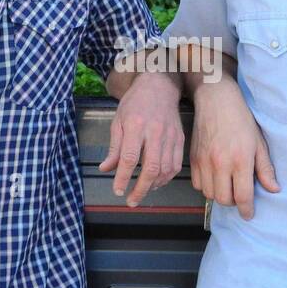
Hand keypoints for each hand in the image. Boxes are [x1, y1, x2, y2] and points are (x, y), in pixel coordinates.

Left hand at [99, 71, 184, 206]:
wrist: (159, 86)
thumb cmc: (135, 103)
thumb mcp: (118, 121)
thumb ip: (114, 148)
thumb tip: (106, 169)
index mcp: (136, 125)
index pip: (129, 158)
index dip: (123, 178)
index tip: (118, 190)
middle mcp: (155, 132)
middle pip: (151, 167)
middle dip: (140, 189)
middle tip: (131, 201)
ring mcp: (170, 136)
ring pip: (165, 169)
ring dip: (153, 185)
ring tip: (142, 191)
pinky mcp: (180, 139)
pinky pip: (176, 165)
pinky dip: (166, 178)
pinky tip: (156, 182)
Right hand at [190, 77, 279, 219]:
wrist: (216, 100)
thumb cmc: (240, 119)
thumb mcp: (259, 142)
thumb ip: (265, 168)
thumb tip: (273, 189)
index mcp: (240, 160)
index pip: (242, 196)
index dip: (247, 210)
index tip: (249, 214)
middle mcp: (220, 163)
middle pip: (224, 199)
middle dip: (233, 202)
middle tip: (239, 195)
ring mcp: (204, 161)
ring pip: (209, 194)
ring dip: (219, 195)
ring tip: (227, 186)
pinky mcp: (194, 158)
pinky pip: (197, 184)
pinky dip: (206, 186)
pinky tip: (215, 178)